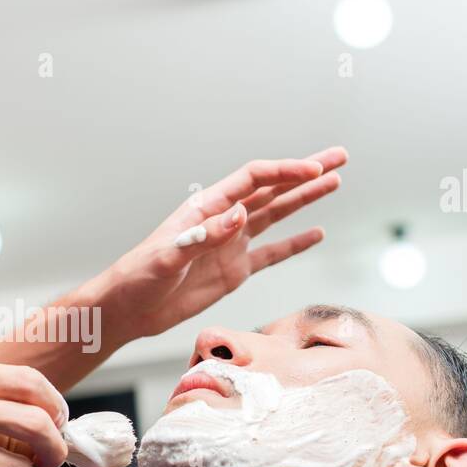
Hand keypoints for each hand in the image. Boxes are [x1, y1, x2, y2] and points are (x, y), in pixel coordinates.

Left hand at [102, 147, 347, 339]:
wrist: (127, 309)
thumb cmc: (138, 277)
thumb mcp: (168, 257)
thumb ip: (205, 236)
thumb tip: (240, 214)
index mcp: (206, 208)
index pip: (253, 180)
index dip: (285, 172)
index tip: (314, 170)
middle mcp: (223, 220)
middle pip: (272, 189)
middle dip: (305, 174)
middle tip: (339, 157)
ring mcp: (231, 245)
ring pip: (276, 215)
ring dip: (305, 200)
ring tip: (335, 182)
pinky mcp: (233, 271)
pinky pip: (271, 254)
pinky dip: (295, 244)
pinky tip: (317, 233)